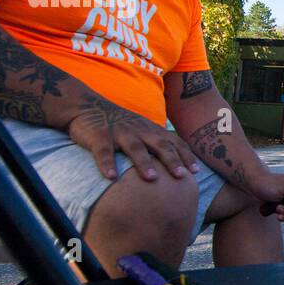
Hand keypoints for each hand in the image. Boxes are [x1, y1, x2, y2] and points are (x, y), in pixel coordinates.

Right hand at [66, 95, 198, 181]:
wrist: (87, 106)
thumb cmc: (120, 124)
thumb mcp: (142, 130)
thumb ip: (157, 144)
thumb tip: (177, 166)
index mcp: (151, 130)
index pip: (174, 143)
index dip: (185, 156)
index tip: (196, 171)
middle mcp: (139, 130)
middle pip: (159, 145)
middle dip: (172, 160)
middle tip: (181, 176)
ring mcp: (120, 132)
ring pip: (135, 147)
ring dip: (144, 163)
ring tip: (152, 178)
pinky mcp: (99, 135)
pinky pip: (104, 150)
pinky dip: (107, 163)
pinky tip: (111, 177)